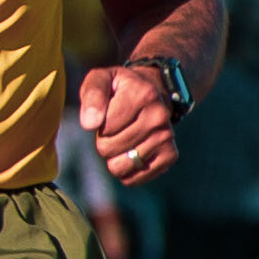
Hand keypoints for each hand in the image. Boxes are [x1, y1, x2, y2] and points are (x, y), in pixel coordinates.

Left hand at [77, 62, 185, 186]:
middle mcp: (159, 116)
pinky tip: (128, 154)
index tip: (106, 112)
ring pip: (120, 165)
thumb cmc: (118, 89)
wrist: (151, 94)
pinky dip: (125, 171)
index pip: (104, 126)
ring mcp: (166, 137)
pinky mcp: (170, 155)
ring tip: (121, 139)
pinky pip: (135, 178)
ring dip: (113, 157)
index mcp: (142, 94)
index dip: (97, 123)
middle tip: (112, 128)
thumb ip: (92, 96)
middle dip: (102, 141)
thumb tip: (89, 124)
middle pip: (108, 148)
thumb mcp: (101, 80)